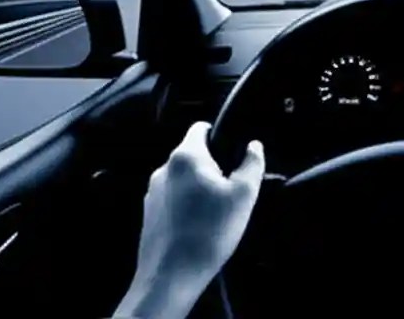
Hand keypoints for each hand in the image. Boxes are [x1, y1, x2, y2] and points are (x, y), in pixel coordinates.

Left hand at [115, 121, 264, 318]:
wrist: (171, 275)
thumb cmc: (209, 232)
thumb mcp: (244, 196)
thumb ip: (252, 164)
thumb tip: (254, 146)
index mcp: (186, 156)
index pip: (201, 127)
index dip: (220, 134)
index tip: (233, 154)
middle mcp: (164, 168)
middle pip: (194, 155)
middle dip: (213, 169)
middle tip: (231, 192)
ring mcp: (153, 192)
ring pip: (184, 180)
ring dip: (200, 189)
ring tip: (216, 215)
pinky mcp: (149, 213)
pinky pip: (173, 200)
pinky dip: (187, 207)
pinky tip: (200, 227)